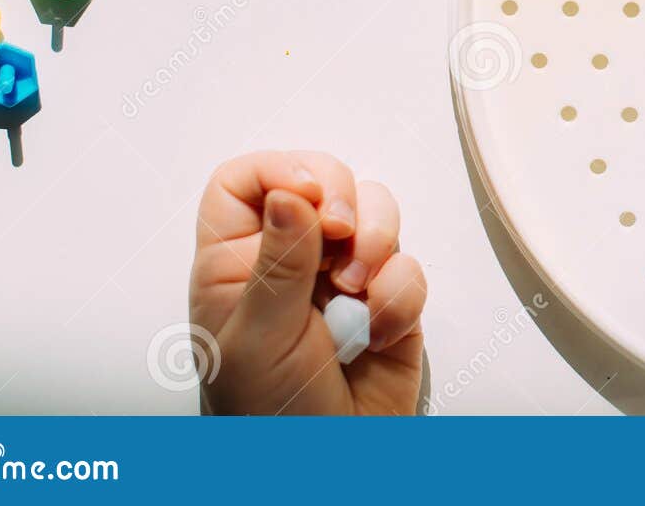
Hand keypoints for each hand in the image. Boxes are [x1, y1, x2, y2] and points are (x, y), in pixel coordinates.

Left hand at [190, 151, 427, 414]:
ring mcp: (342, 277)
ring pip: (375, 213)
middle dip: (344, 200)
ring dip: (378, 243)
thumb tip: (288, 193)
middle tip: (342, 232)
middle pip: (323, 180)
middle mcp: (290, 261)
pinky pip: (409, 267)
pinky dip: (400, 296)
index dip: (279, 170)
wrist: (329, 474)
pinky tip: (376, 335)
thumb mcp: (256, 342)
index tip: (308, 194)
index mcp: (235, 264)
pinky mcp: (389, 301)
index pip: (246, 181)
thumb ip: (275, 265)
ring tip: (358, 291)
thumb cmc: (265, 422)